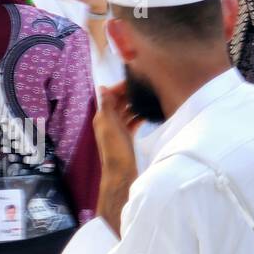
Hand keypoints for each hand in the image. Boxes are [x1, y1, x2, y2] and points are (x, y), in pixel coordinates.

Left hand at [93, 83, 140, 235]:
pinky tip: (149, 113)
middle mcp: (108, 122)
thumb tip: (102, 87)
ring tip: (150, 97)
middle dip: (130, 94)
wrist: (120, 174)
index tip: (136, 79)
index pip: (110, 96)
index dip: (120, 87)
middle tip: (147, 86)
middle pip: (119, 103)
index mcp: (102, 117)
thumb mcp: (111, 126)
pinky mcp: (126, 137)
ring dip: (136, 104)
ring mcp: (118, 130)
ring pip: (127, 111)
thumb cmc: (116, 150)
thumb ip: (107, 107)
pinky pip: (133, 121)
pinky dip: (139, 116)